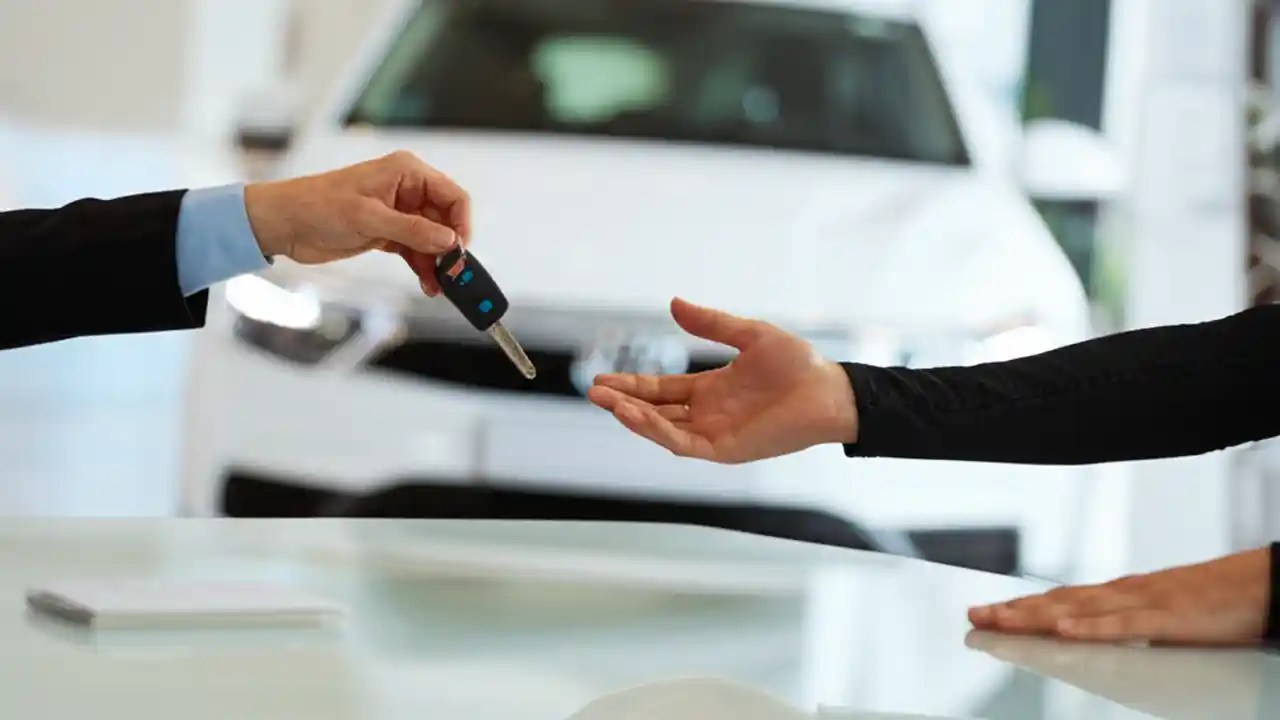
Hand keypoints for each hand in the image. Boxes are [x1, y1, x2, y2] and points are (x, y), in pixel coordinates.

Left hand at [243, 150, 469, 295]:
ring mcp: (397, 212)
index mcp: (405, 172)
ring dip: (436, 262)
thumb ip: (413, 230)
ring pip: (431, 239)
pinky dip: (422, 266)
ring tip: (438, 285)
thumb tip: (448, 241)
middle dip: (449, 248)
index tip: (460, 251)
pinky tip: (427, 282)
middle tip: (452, 275)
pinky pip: (415, 250)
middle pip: (445, 220)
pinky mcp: (386, 233)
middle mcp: (406, 189)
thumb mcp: (369, 219)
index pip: (452, 195)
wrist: (284, 223)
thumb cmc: (318, 206)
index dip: (461, 224)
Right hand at [586, 298, 858, 462]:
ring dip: (634, 418)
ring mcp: (714, 434)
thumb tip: (674, 304)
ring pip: (662, 429)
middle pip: (655, 410)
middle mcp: (707, 414)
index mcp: (711, 389)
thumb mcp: (749, 335)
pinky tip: (636, 416)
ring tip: (607, 403)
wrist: (829, 390)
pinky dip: (657, 431)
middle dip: (623, 402)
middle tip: (593, 391)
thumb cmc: (798, 364)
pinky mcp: (724, 449)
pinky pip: (682, 444)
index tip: (604, 380)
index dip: (632, 386)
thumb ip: (711, 324)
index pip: (661, 391)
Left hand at [968, 547, 1270, 644]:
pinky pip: (1125, 625)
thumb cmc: (1214, 604)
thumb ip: (1128, 628)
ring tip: (1001, 622)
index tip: (986, 613)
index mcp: (1120, 597)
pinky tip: (1064, 630)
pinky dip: (1093, 627)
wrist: (1263, 584)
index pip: (1059, 602)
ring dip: (1038, 616)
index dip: (1021, 608)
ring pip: (1081, 610)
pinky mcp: (1170, 616)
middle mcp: (1122, 594)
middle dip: (1014, 611)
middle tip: (974, 617)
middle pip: (1058, 603)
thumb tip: (1097, 642)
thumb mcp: (1160, 620)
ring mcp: (1144, 602)